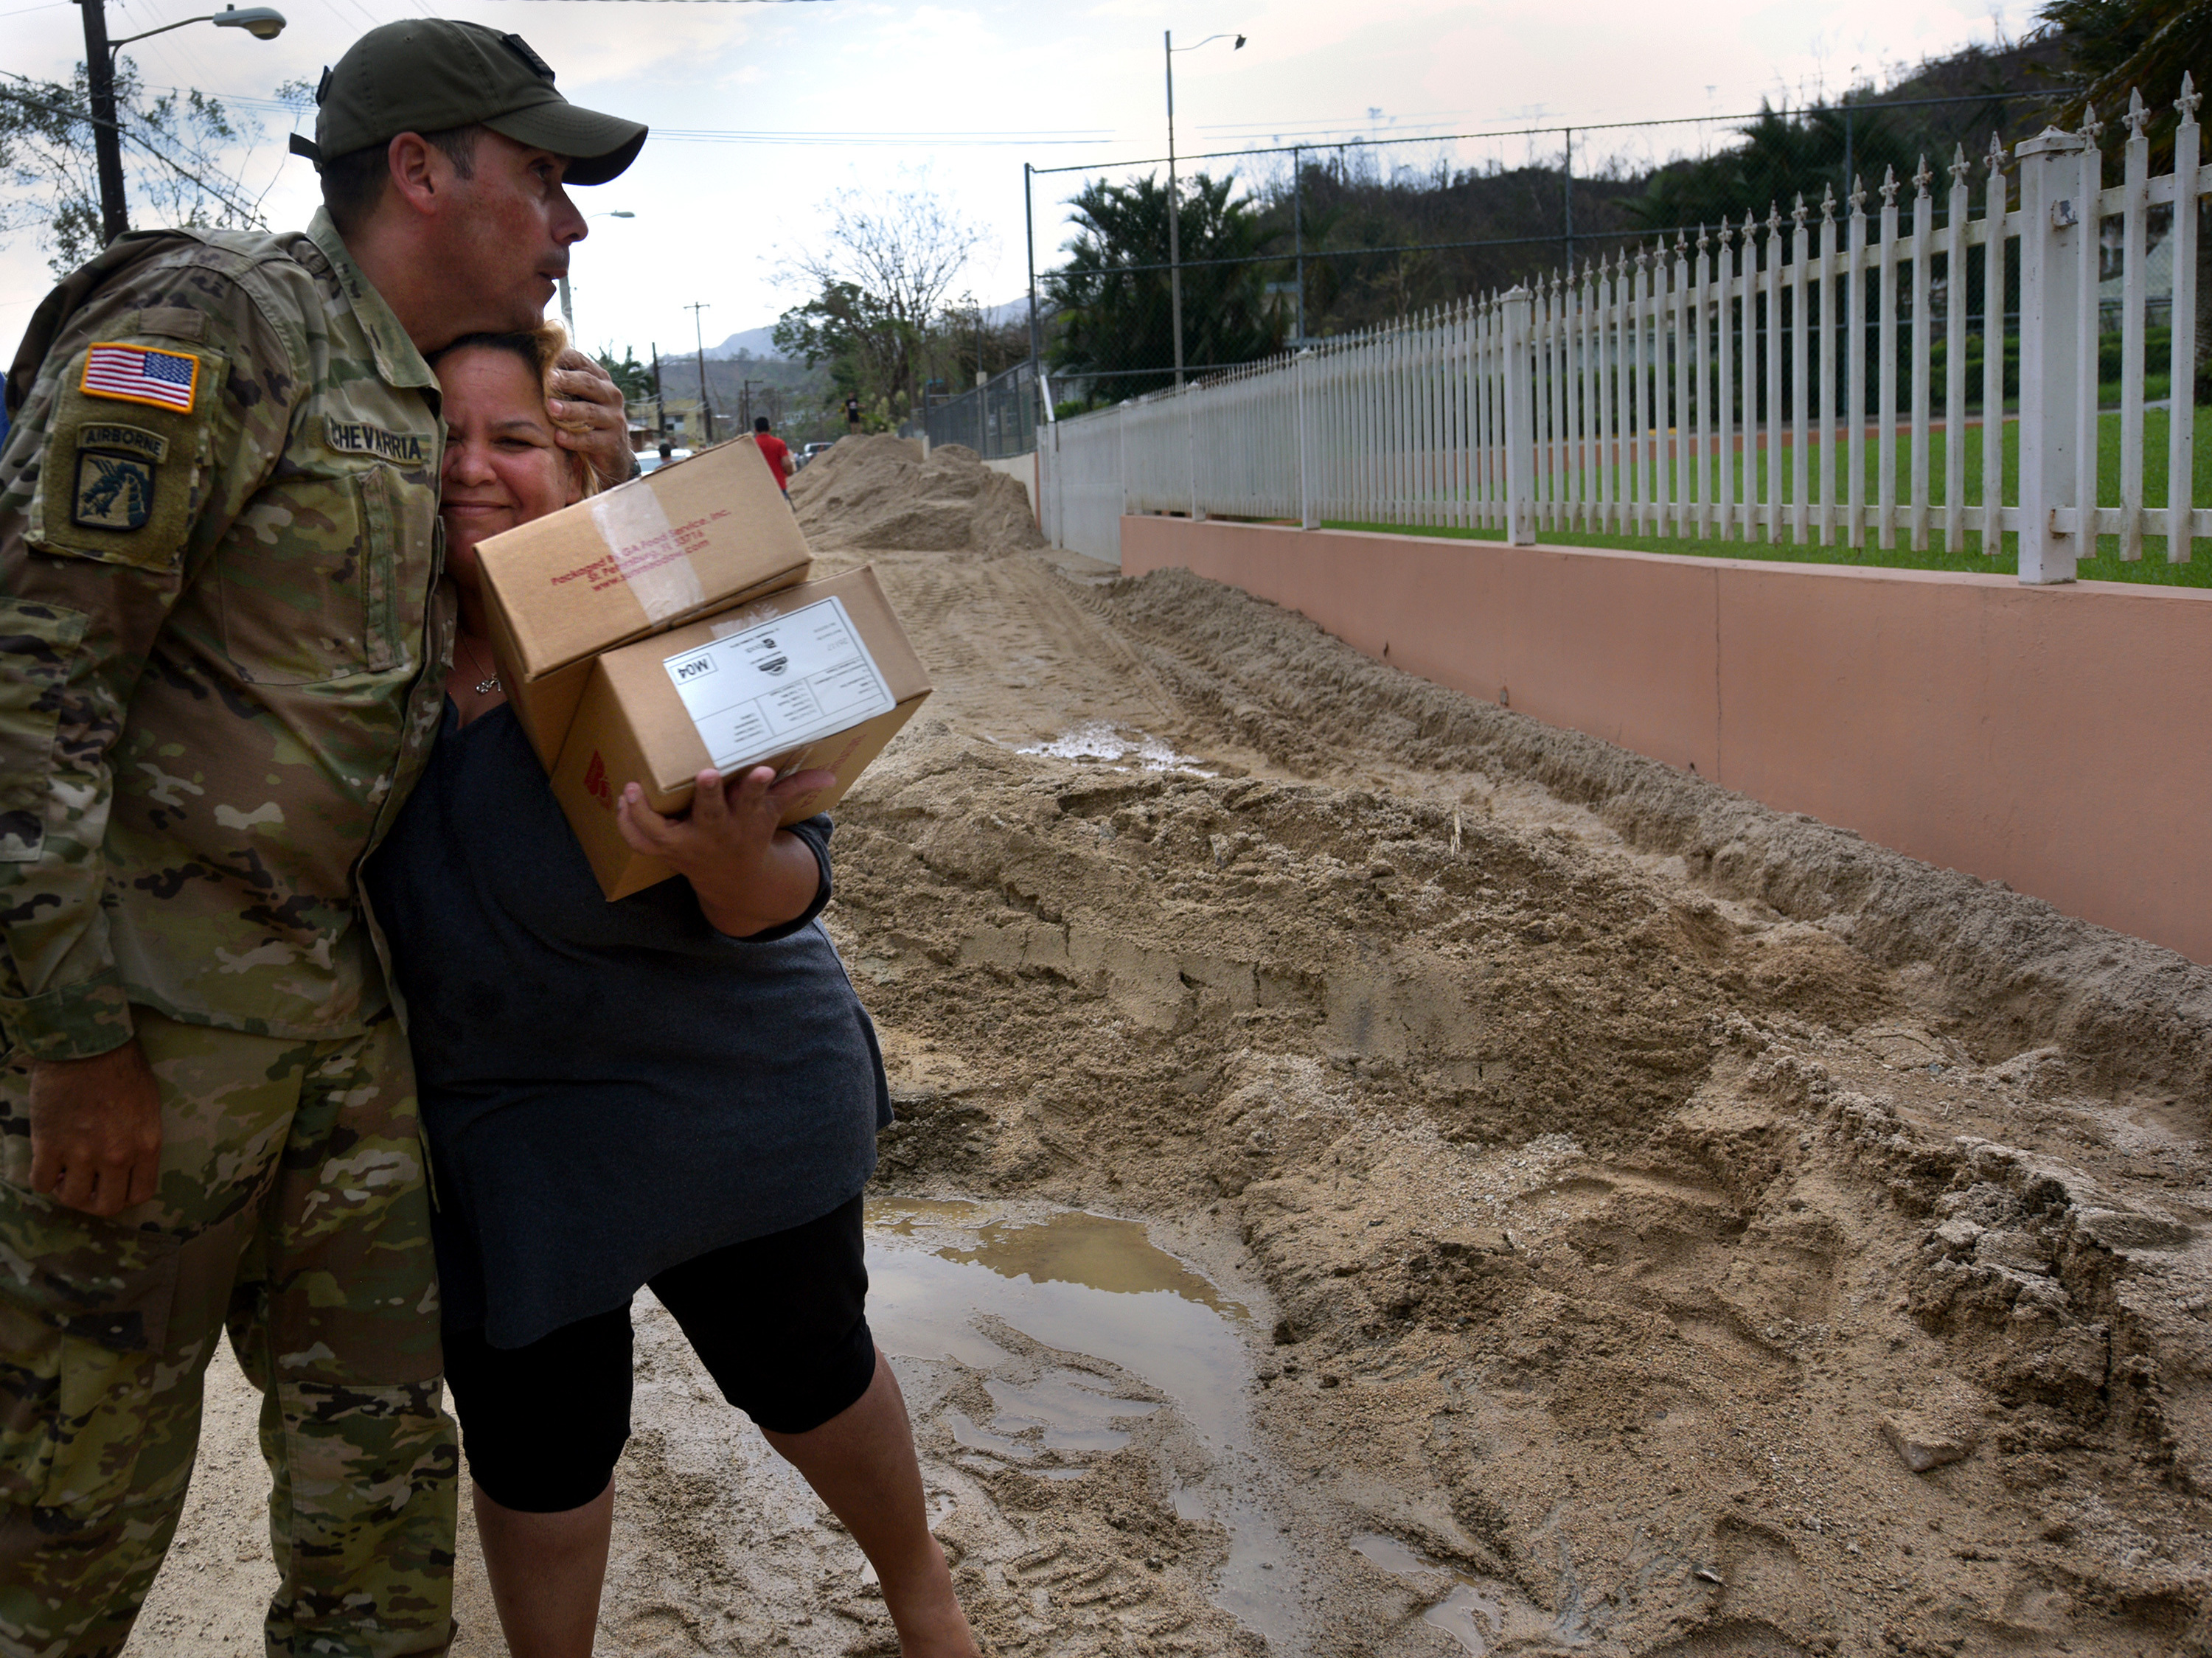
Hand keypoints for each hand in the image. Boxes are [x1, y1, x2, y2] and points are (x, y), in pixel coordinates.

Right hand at [27, 1040, 161, 1216]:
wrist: (86, 1046)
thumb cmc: (122, 1068)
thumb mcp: (149, 1106)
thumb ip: (141, 1139)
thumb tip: (130, 1162)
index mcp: (146, 1145)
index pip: (140, 1194)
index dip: (125, 1195)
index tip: (114, 1186)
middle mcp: (117, 1156)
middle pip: (106, 1205)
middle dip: (96, 1200)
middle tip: (87, 1185)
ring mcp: (81, 1153)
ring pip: (72, 1198)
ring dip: (68, 1190)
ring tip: (66, 1173)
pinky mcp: (49, 1145)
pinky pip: (41, 1182)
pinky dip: (43, 1178)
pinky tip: (47, 1163)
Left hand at [548, 349, 638, 488]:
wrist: (613, 454)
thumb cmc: (588, 419)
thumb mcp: (581, 397)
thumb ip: (564, 382)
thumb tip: (531, 361)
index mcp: (600, 379)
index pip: (581, 362)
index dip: (564, 359)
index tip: (543, 358)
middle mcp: (611, 395)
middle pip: (588, 384)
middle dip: (568, 381)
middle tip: (549, 379)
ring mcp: (614, 419)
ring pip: (590, 412)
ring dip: (569, 410)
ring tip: (551, 408)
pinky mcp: (612, 443)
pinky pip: (591, 440)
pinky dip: (574, 439)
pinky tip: (558, 437)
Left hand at [616, 764, 837, 936]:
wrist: (734, 881)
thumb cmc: (751, 833)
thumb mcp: (775, 813)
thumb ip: (797, 788)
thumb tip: (830, 775)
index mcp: (744, 820)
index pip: (756, 801)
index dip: (758, 787)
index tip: (762, 770)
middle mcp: (716, 833)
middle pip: (711, 815)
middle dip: (710, 795)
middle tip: (708, 773)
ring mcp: (687, 844)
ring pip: (662, 834)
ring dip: (645, 814)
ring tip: (632, 788)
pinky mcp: (665, 850)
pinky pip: (640, 843)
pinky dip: (628, 824)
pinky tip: (622, 800)